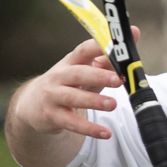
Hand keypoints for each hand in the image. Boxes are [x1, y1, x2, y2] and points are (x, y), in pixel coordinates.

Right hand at [5, 29, 138, 166]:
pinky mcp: (52, 116)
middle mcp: (59, 76)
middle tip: (118, 80)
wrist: (32, 104)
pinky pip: (71, 123)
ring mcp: (53, 96)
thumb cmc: (66, 84)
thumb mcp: (83, 70)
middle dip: (98, 76)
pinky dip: (89, 130)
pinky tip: (105, 133)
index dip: (98, 47)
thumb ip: (108, 57)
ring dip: (94, 102)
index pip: (83, 50)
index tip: (115, 47)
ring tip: (113, 105)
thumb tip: (135, 33)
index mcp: (70, 62)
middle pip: (78, 74)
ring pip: (74, 98)